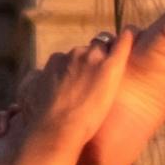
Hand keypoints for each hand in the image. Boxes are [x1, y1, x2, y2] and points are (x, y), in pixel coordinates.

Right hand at [16, 29, 125, 157]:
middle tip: (102, 78)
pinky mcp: (110, 66)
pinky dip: (129, 38)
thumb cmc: (42, 123)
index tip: (85, 75)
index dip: (81, 65)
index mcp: (56, 61)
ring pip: (105, 48)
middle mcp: (73, 54)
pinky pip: (123, 43)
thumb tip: (34, 90)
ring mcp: (92, 58)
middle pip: (90, 50)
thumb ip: (37, 88)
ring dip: (109, 57)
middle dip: (95, 60)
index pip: (72, 56)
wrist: (56, 129)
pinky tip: (134, 35)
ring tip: (117, 71)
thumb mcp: (30, 100)